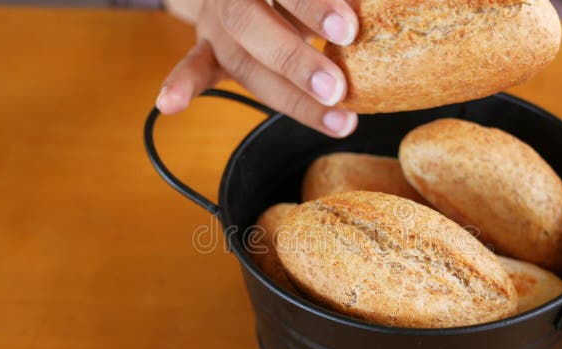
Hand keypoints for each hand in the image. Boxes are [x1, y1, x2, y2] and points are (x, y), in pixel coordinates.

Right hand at [157, 0, 358, 137]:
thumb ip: (341, 1)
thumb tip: (392, 4)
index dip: (314, 7)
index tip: (349, 29)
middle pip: (258, 28)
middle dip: (297, 61)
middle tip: (338, 90)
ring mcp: (219, 25)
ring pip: (244, 61)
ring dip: (289, 97)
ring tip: (337, 123)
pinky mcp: (208, 50)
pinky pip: (193, 66)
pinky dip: (181, 84)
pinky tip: (169, 104)